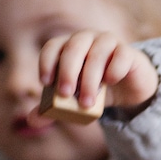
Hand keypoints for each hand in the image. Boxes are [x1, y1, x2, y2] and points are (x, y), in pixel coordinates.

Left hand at [38, 30, 158, 114]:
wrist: (129, 90)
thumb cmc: (97, 90)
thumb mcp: (75, 101)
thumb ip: (53, 109)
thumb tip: (31, 119)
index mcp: (69, 47)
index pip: (53, 46)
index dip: (47, 62)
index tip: (45, 82)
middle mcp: (87, 39)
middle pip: (74, 48)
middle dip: (67, 71)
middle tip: (66, 94)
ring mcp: (109, 43)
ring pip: (97, 54)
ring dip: (90, 79)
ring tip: (88, 103)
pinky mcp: (128, 53)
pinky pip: (121, 55)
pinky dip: (114, 68)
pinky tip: (110, 81)